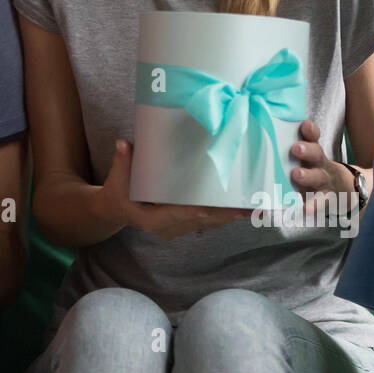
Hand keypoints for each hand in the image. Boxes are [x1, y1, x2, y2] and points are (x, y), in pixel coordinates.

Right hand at [95, 139, 251, 241]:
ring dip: (232, 216)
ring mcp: (178, 228)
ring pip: (210, 224)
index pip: (175, 215)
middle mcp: (168, 228)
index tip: (210, 209)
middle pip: (200, 222)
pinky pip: (209, 221)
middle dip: (224, 214)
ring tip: (256, 207)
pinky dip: (227, 214)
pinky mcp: (186, 224)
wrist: (117, 210)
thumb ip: (122, 161)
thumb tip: (124, 143)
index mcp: (151, 220)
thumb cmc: (118, 192)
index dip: (192, 213)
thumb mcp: (117, 178)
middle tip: (248, 207)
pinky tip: (247, 207)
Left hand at [289, 120, 356, 214]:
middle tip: (296, 148)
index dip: (310, 131)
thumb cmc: (316, 169)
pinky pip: (319, 202)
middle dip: (307, 150)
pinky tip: (305, 208)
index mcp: (313, 151)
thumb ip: (295, 149)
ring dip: (308, 176)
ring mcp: (324, 182)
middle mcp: (320, 164)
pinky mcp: (325, 199)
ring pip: (317, 177)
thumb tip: (262, 138)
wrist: (345, 189)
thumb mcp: (310, 157)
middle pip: (316, 154)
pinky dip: (313, 205)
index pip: (314, 137)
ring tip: (297, 175)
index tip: (304, 124)